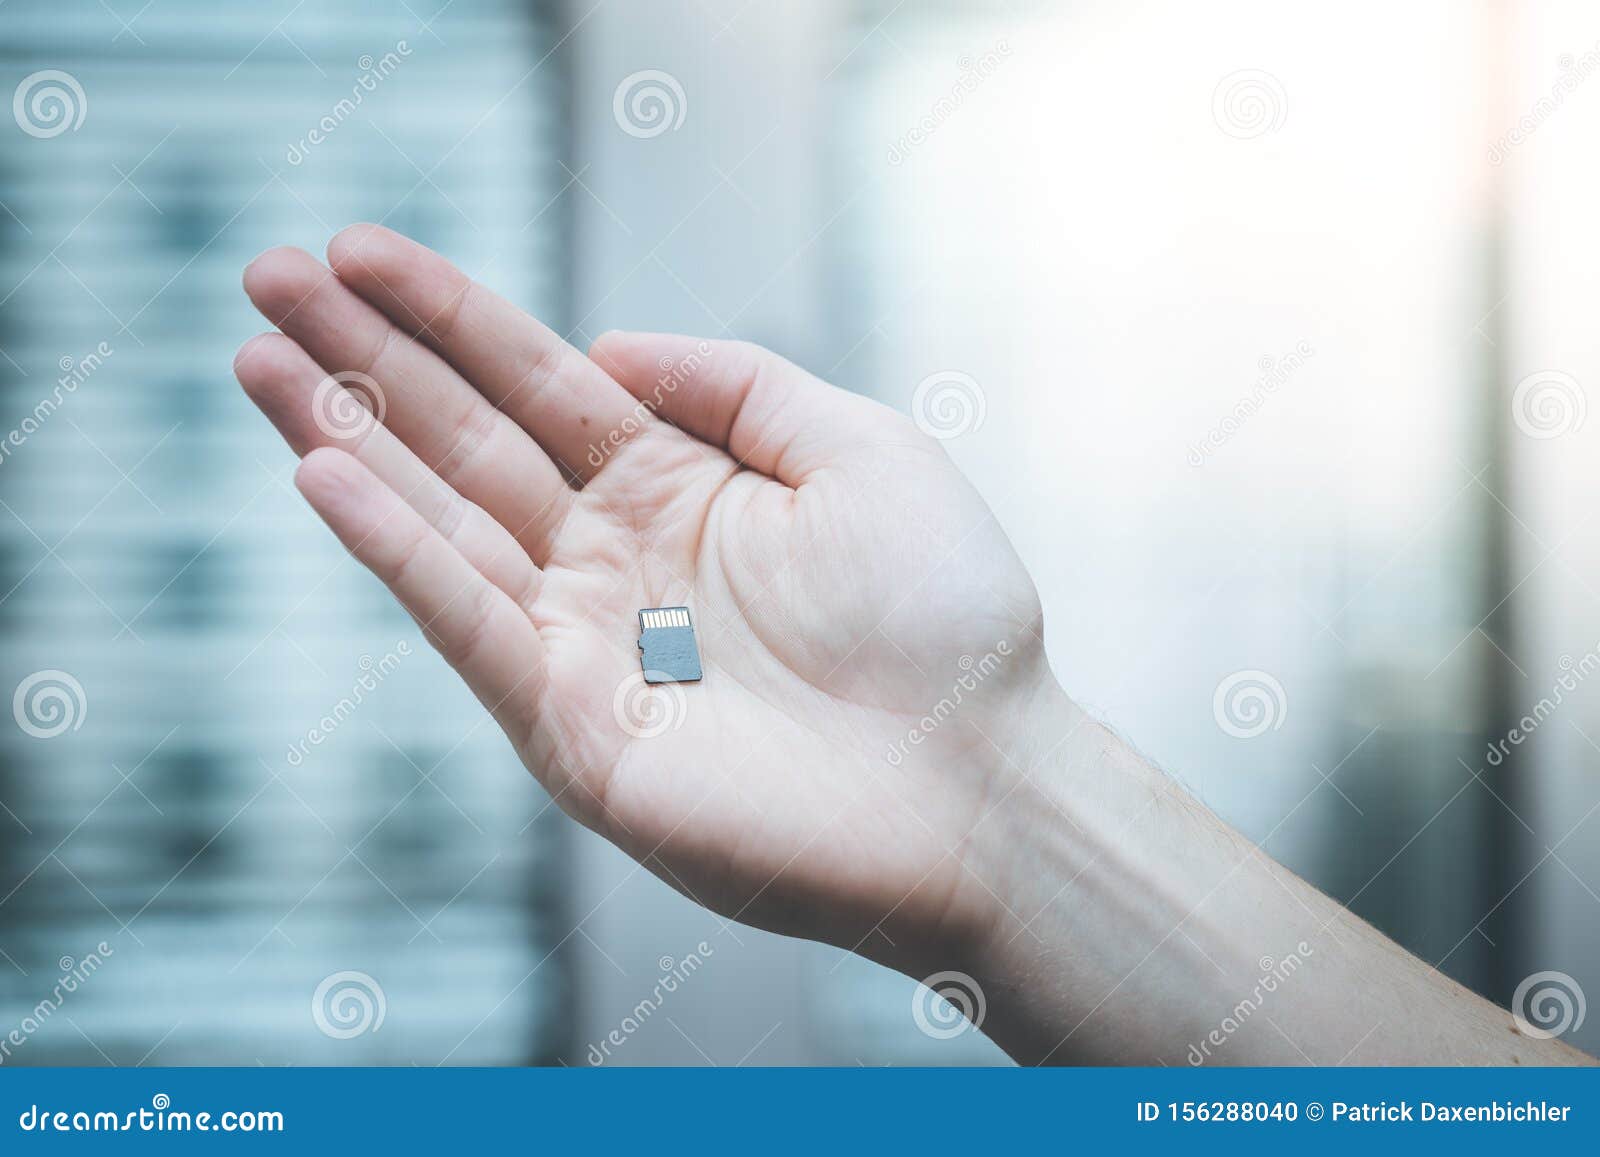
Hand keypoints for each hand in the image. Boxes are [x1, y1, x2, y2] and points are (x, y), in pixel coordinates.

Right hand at [236, 225, 1065, 968]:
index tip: (356, 250)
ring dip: (345, 443)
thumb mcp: (859, 449)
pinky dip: (397, 555)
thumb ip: (737, 385)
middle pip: (465, 441)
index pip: (537, 384)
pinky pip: (470, 629)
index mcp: (679, 491)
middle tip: (263, 280)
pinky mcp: (574, 732)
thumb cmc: (945, 621)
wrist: (983, 780)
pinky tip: (325, 477)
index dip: (447, 316)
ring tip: (261, 363)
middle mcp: (616, 562)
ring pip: (444, 526)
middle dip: (363, 360)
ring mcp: (586, 646)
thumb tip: (612, 343)